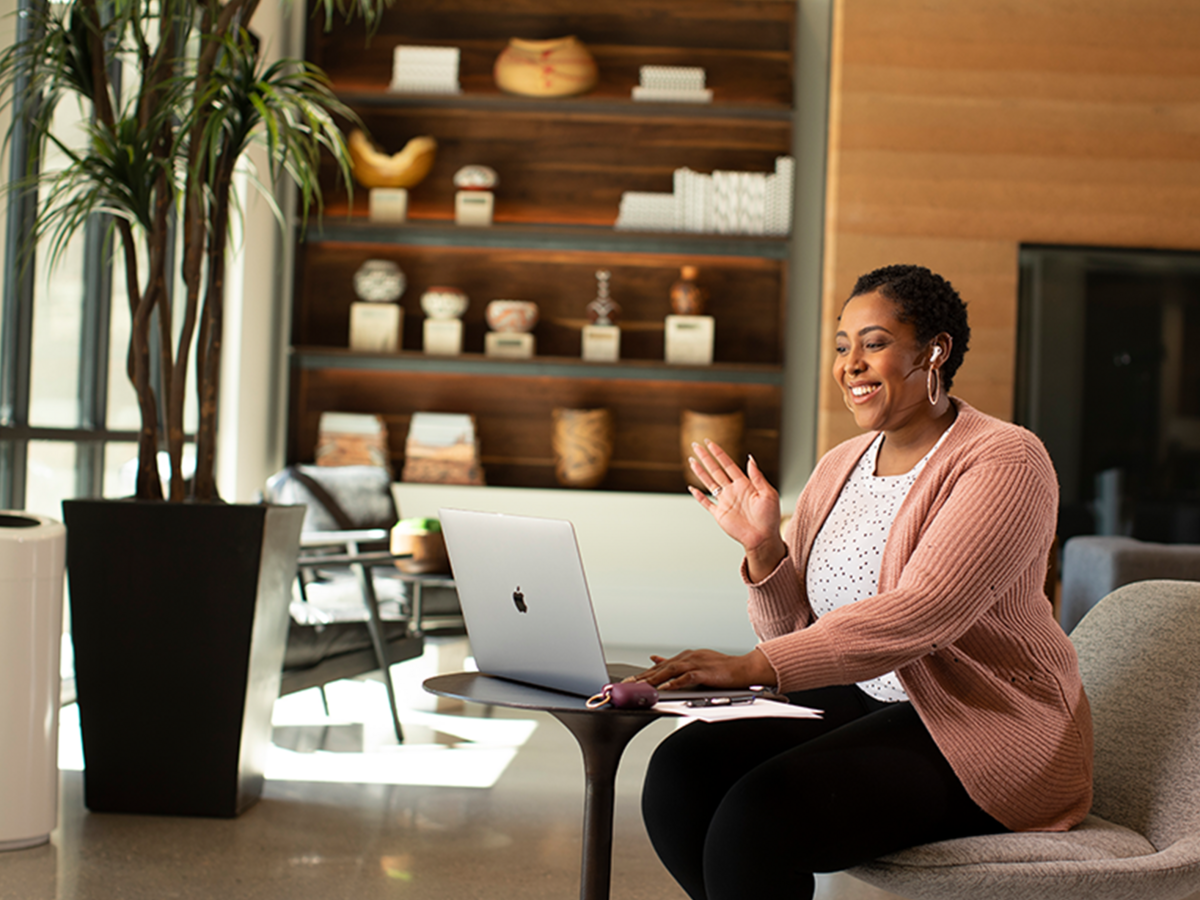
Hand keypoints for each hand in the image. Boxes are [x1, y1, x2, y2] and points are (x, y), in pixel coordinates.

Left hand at [626, 647, 775, 690]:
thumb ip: (674, 663)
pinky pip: (687, 678)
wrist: (744, 669)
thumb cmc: (721, 668)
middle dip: (643, 677)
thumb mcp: (695, 662)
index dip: (644, 673)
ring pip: (670, 671)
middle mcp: (688, 657)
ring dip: (654, 679)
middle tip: (628, 684)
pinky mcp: (705, 673)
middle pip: (661, 668)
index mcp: (685, 656)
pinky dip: (675, 683)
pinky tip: (665, 689)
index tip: (629, 681)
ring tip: (640, 687)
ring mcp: (697, 664)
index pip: (660, 666)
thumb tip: (655, 659)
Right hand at [688, 440, 785, 580]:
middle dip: (705, 457)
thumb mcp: (768, 493)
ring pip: (709, 483)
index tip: (710, 443)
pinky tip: (692, 488)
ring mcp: (725, 502)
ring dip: (700, 472)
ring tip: (691, 460)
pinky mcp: (719, 514)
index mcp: (744, 484)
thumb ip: (757, 476)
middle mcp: (733, 490)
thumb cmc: (770, 517)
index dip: (719, 453)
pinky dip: (698, 496)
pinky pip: (706, 503)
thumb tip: (750, 458)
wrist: (763, 538)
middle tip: (696, 445)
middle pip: (715, 470)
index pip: (728, 464)